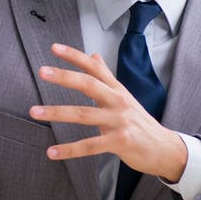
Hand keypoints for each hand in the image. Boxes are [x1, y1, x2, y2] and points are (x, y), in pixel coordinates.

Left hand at [28, 43, 187, 182]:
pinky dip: (70, 149)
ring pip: (84, 114)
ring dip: (57, 113)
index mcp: (116, 89)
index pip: (94, 68)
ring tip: (35, 111)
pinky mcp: (120, 142)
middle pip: (89, 84)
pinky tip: (52, 151)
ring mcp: (119, 121)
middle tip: (42, 71)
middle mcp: (118, 101)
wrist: (165, 148)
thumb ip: (106, 77)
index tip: (54, 47)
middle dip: (64, 77)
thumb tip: (93, 55)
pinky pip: (90, 146)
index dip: (75, 56)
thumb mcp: (124, 96)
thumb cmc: (140, 121)